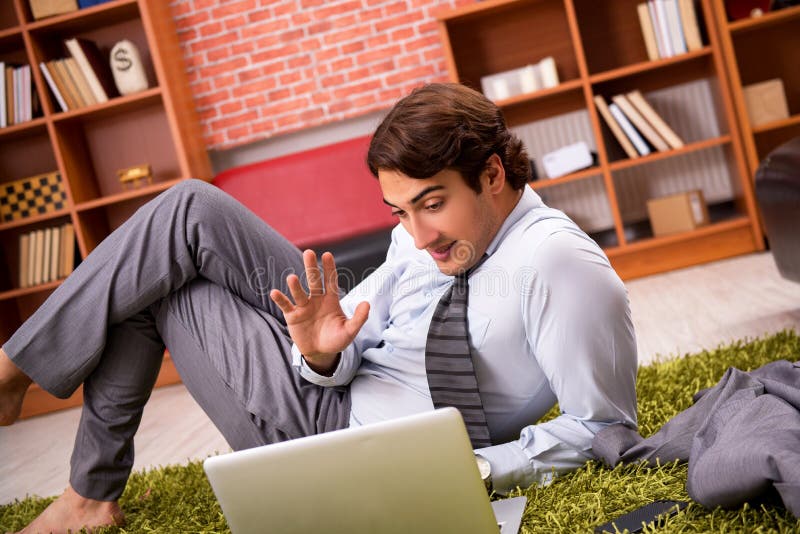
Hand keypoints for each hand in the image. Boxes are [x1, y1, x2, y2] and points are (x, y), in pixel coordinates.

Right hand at [270, 250, 369, 372]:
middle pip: (314, 281)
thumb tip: (367, 303)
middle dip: (312, 268)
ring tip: (292, 278)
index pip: (330, 281)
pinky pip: (286, 306)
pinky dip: (280, 299)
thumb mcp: (350, 331)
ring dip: (295, 286)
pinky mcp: (292, 316)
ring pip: (299, 293)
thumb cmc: (336, 340)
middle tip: (309, 252)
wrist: (321, 353)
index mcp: (331, 300)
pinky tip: (274, 293)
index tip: (327, 255)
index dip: (329, 268)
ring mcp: (303, 307)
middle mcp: (316, 300)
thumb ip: (359, 318)